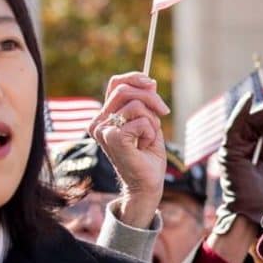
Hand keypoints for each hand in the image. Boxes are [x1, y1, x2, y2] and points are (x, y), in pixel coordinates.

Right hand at [93, 73, 169, 227]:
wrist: (147, 184)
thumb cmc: (147, 156)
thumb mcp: (148, 122)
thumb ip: (145, 103)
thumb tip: (150, 82)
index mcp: (104, 117)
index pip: (115, 84)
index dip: (134, 78)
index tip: (152, 83)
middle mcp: (98, 122)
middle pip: (124, 90)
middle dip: (151, 98)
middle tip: (164, 111)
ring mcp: (103, 130)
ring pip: (136, 106)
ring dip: (151, 121)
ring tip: (148, 138)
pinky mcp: (113, 138)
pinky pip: (141, 121)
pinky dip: (150, 132)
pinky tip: (144, 146)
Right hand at [213, 93, 262, 238]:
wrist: (251, 211)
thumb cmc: (258, 193)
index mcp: (247, 149)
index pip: (260, 128)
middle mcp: (238, 146)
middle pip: (254, 122)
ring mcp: (231, 147)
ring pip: (246, 121)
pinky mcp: (228, 150)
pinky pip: (232, 126)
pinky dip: (240, 112)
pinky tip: (249, 100)